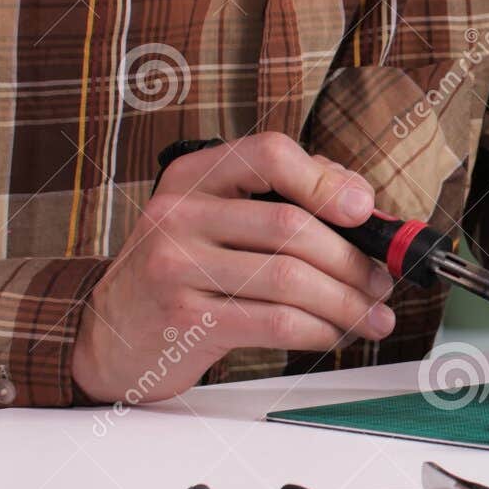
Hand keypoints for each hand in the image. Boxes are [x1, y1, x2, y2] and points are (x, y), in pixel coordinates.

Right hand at [70, 133, 396, 404]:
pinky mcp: (185, 320)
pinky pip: (276, 323)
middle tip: (382, 281)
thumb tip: (358, 199)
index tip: (365, 211)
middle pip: (292, 227)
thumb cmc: (179, 272)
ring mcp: (176, 267)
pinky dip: (320, 331)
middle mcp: (179, 214)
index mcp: (193, 177)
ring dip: (347, 302)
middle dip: (353, 260)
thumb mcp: (214, 220)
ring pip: (291, 280)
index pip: (268, 155)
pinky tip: (333, 334)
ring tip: (372, 315)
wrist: (107, 333)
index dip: (327, 181)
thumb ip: (280, 199)